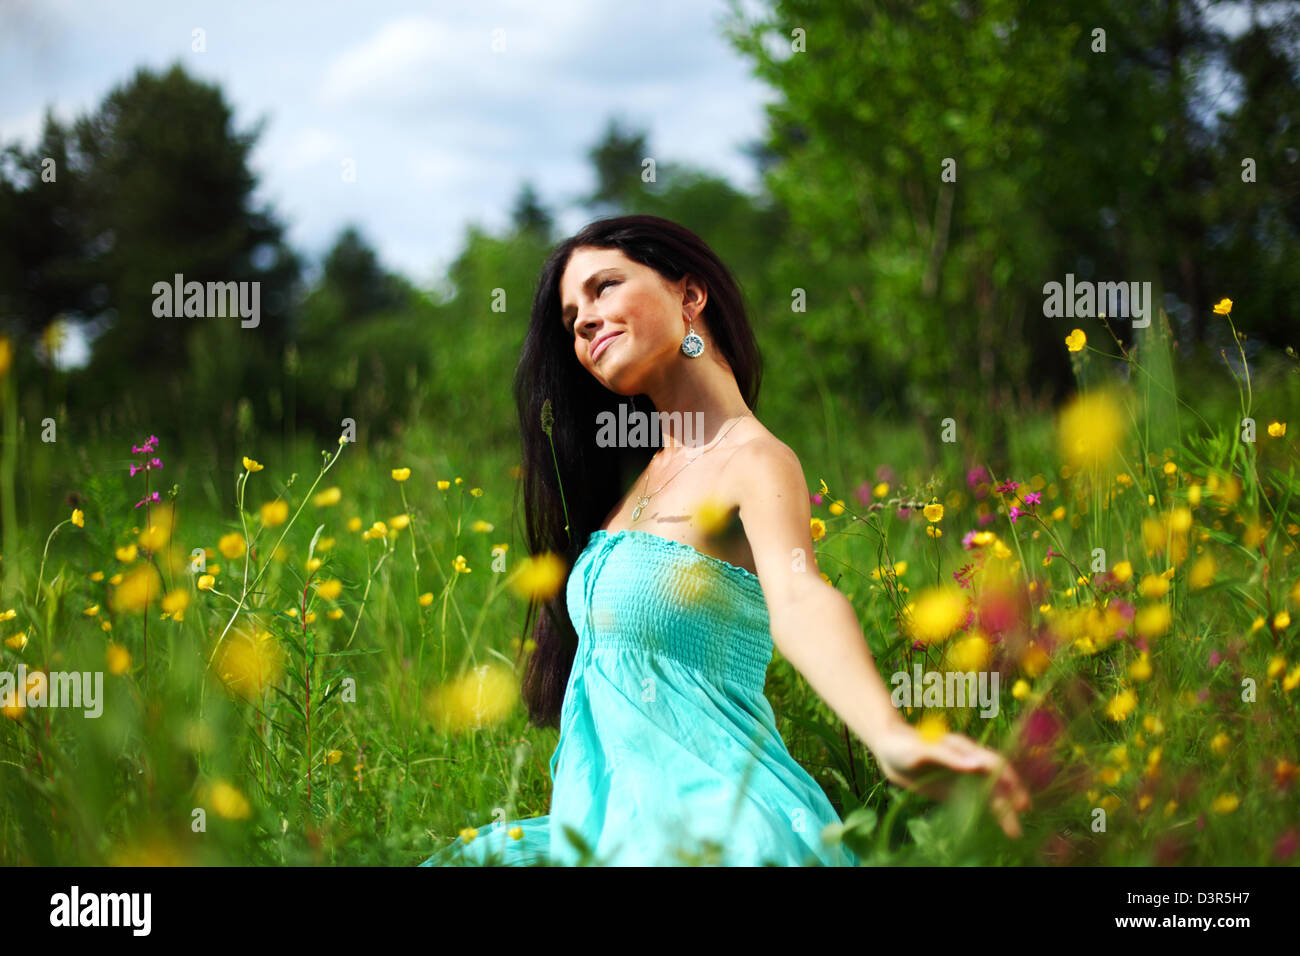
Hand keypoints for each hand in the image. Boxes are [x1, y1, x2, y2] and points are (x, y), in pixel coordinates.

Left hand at [870, 720, 1030, 838]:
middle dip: (1013, 795)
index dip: (1008, 776)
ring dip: (1004, 810)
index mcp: (964, 748)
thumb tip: (976, 765)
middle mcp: (969, 762)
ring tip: (1015, 833)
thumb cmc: (904, 746)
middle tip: (1024, 812)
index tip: (1016, 792)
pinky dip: (989, 814)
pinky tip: (997, 829)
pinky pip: (977, 802)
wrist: (889, 751)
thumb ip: (948, 757)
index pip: (993, 762)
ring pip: (991, 794)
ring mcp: (965, 777)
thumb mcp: (922, 750)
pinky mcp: (957, 790)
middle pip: (998, 779)